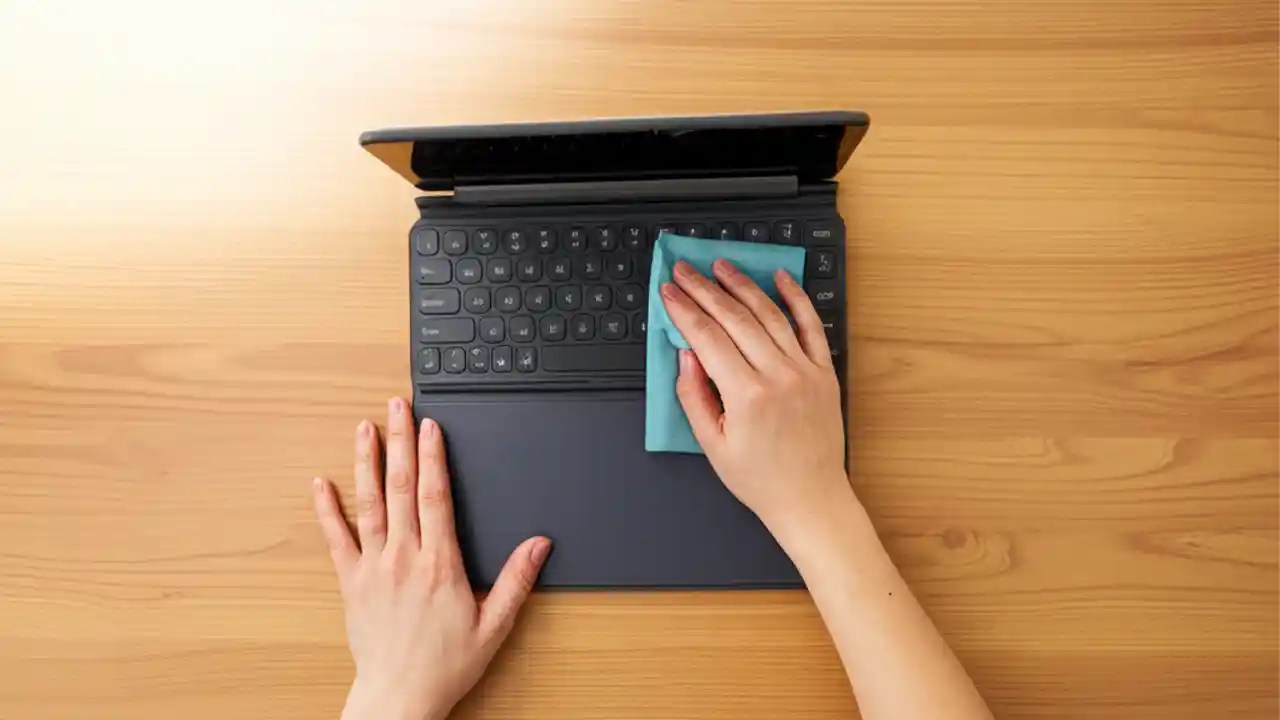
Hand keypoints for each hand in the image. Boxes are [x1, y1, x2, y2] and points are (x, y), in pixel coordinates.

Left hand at [312, 397, 550, 719]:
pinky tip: (321, 482)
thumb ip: (517, 580)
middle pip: (401, 488)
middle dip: (400, 442)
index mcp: (441, 564)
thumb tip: (539, 545)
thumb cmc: (446, 664)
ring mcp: (373, 567)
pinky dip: (327, 509)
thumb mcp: (495, 625)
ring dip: (366, 462)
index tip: (430, 427)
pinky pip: (337, 539)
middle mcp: (404, 558)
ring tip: (365, 428)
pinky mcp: (351, 582)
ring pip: (369, 503)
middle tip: (398, 407)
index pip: (436, 497)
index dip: (433, 457)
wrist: (399, 696)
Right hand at [660, 259, 852, 539]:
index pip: (707, 338)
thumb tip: (687, 355)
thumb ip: (695, 396)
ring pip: (769, 314)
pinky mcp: (824, 372)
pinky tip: (779, 278)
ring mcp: (805, 371)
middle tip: (685, 270)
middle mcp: (778, 377)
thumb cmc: (760, 479)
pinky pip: (810, 326)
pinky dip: (795, 298)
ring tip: (721, 266)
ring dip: (742, 285)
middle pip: (735, 318)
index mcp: (746, 396)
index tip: (668, 292)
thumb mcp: (712, 445)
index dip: (684, 310)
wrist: (810, 498)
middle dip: (705, 290)